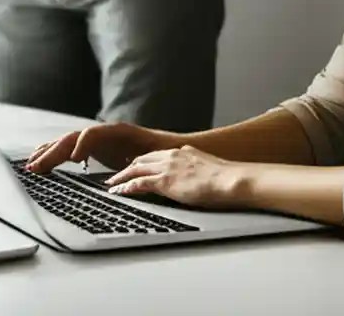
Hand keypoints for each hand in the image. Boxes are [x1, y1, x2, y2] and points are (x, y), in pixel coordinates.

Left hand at [26, 122, 175, 173]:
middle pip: (66, 143)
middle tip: (30, 167)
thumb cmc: (151, 168)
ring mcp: (109, 132)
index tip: (32, 169)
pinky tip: (75, 154)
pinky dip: (84, 143)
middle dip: (46, 154)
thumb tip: (87, 196)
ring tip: (44, 160)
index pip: (66, 150)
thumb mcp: (120, 176)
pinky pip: (97, 134)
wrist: (176, 155)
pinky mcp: (120, 130)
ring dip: (58, 148)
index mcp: (96, 149)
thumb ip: (104, 181)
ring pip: (76, 137)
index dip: (49, 158)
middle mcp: (99, 139)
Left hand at [104, 145, 247, 209]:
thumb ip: (197, 170)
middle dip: (127, 168)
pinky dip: (126, 187)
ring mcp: (167, 167)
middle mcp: (172, 156)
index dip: (142, 161)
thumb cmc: (227, 179)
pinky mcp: (165, 181)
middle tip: (116, 176)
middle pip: (141, 159)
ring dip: (121, 177)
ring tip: (111, 185)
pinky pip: (139, 183)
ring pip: (135, 169)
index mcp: (183, 152)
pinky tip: (119, 192)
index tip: (133, 166)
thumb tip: (197, 179)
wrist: (232, 180)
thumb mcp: (209, 169)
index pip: (156, 155)